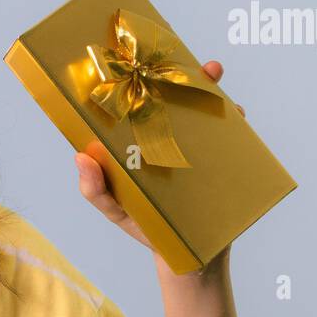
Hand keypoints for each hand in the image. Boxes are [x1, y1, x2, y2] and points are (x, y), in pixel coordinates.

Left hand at [73, 60, 243, 252]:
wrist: (184, 256)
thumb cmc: (143, 226)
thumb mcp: (113, 208)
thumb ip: (95, 189)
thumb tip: (79, 156)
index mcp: (141, 142)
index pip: (140, 105)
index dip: (142, 80)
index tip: (143, 60)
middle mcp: (169, 138)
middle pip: (178, 100)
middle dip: (190, 77)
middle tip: (200, 66)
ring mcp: (196, 149)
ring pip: (205, 113)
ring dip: (214, 93)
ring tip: (215, 80)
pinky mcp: (219, 165)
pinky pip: (230, 140)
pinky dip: (235, 124)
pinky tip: (237, 114)